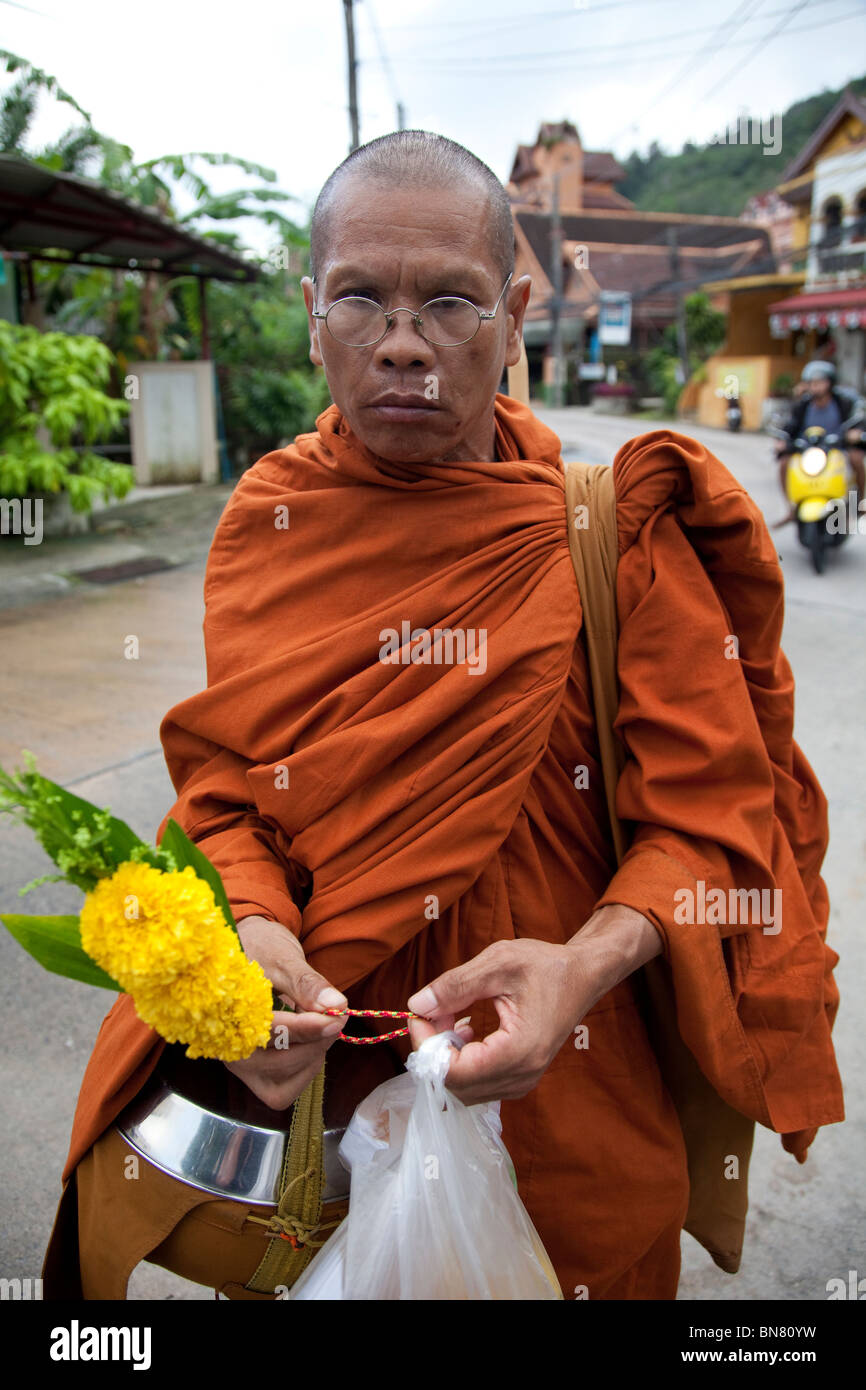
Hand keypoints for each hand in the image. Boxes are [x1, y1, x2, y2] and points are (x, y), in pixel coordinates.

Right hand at [224, 915, 346, 1109]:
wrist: (246, 950)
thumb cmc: (260, 950)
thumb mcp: (283, 958)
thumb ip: (307, 983)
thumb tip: (336, 1004)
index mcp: (228, 1012)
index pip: (269, 1032)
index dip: (306, 1028)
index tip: (336, 1016)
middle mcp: (228, 1046)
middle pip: (278, 1063)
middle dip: (315, 1042)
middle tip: (335, 1016)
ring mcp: (239, 1065)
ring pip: (281, 1084)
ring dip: (311, 1056)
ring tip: (316, 1024)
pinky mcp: (254, 1074)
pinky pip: (281, 1091)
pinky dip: (303, 1071)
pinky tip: (307, 1043)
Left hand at [406, 905, 661, 1104]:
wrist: (583, 976)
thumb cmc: (546, 965)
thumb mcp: (498, 962)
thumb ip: (455, 986)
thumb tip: (416, 1005)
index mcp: (519, 1051)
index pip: (455, 1072)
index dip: (427, 1045)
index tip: (420, 1013)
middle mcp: (522, 1076)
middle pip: (455, 1085)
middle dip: (434, 1048)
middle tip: (434, 1011)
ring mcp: (522, 1081)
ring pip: (463, 1088)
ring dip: (446, 1055)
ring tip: (452, 1016)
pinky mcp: (520, 1079)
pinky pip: (478, 1084)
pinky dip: (461, 1060)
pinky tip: (466, 1031)